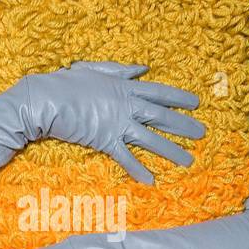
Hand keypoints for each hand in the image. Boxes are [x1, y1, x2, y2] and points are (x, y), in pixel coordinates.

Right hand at [23, 61, 205, 184]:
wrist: (45, 99)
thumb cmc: (65, 82)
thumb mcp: (94, 69)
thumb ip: (119, 70)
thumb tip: (142, 68)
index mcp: (124, 87)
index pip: (158, 92)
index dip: (178, 98)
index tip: (196, 103)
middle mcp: (126, 106)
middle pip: (161, 117)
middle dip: (184, 126)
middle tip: (202, 134)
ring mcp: (117, 124)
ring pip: (151, 139)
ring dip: (171, 151)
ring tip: (188, 160)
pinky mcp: (105, 141)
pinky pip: (125, 158)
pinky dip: (137, 170)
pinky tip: (151, 180)